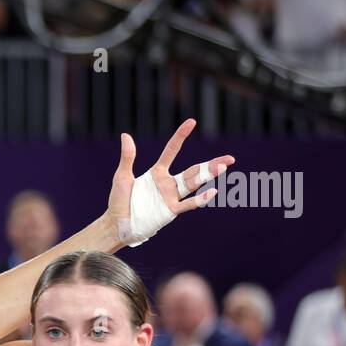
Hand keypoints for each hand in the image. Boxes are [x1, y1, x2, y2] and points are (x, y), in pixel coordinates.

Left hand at [106, 118, 234, 244]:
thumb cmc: (119, 201)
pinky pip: (188, 204)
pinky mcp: (170, 211)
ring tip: (223, 167)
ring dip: (208, 176)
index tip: (192, 122)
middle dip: (210, 164)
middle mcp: (167, 183)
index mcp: (156, 172)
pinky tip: (213, 191)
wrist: (117, 224)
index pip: (172, 150)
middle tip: (229, 158)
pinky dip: (200, 199)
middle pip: (192, 170)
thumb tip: (126, 135)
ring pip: (193, 184)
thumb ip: (128, 157)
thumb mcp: (122, 176)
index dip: (181, 136)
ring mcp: (171, 197)